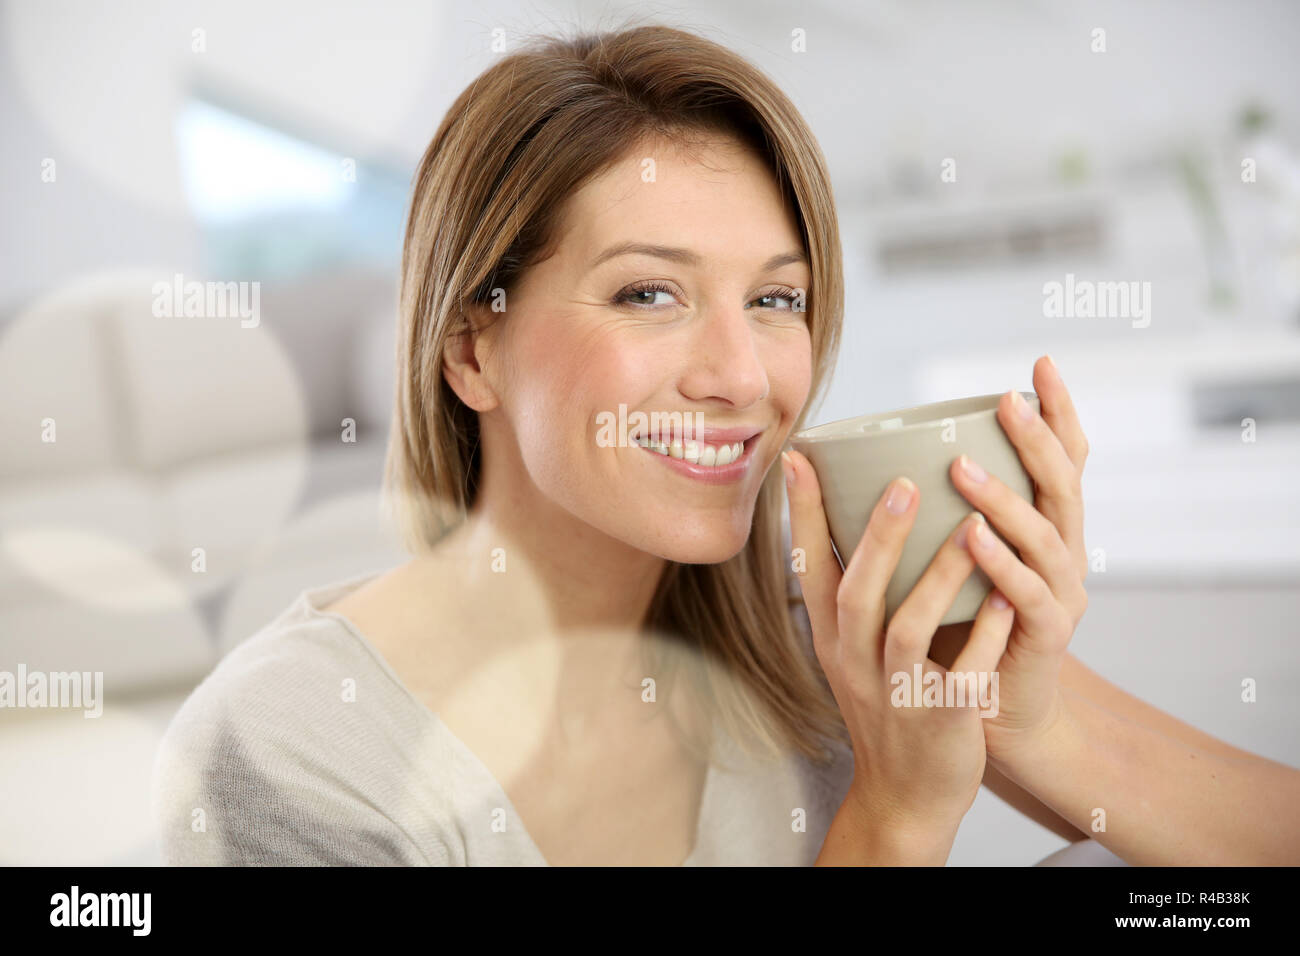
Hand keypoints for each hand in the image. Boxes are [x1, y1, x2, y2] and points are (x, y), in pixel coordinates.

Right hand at [784, 448, 1016, 847]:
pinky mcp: (943, 719)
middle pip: (855, 593)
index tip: (800, 456)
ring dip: (940, 576)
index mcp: (831, 638)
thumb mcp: (853, 651)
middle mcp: (854, 662)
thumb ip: (857, 591)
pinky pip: (964, 672)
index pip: (807, 568)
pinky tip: (1010, 596)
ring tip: (973, 525)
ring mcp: (896, 693)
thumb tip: (860, 514)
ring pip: (908, 628)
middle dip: (877, 537)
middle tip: (903, 482)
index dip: (802, 514)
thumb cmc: (889, 705)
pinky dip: (986, 633)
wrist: (906, 795)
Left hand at [946, 355, 1091, 764]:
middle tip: (1009, 400)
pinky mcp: (1047, 640)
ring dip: (1005, 500)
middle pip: (1064, 485)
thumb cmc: (963, 628)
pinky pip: (1029, 598)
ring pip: (1045, 538)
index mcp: (1042, 529)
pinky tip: (974, 538)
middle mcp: (1062, 554)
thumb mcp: (950, 561)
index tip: (1041, 362)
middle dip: (1038, 438)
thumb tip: (873, 459)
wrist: (992, 712)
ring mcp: (1061, 595)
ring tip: (964, 468)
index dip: (1057, 412)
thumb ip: (933, 515)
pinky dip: (1002, 567)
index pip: (1061, 460)